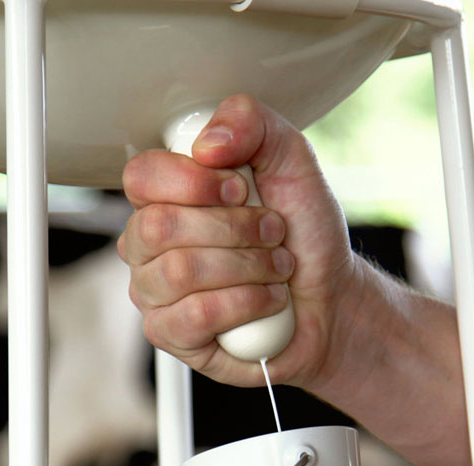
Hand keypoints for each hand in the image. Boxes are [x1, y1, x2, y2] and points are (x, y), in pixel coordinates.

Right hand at [118, 94, 372, 388]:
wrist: (330, 299)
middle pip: (160, 226)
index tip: (241, 189)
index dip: (194, 182)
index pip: (142, 176)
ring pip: (180, 271)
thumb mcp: (292, 161)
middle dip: (235, 228)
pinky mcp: (169, 334)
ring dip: (248, 267)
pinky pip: (195, 315)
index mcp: (166, 194)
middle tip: (271, 233)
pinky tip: (267, 301)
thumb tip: (208, 142)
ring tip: (274, 268)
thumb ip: (252, 124)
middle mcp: (148, 242)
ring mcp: (153, 291)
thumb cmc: (303, 236)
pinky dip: (247, 304)